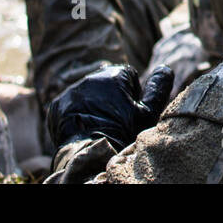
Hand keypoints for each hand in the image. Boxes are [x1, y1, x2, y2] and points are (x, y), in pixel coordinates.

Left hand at [46, 64, 173, 150]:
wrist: (91, 155)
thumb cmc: (123, 134)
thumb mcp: (148, 113)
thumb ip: (158, 88)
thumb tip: (164, 68)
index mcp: (114, 74)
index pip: (129, 75)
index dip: (133, 94)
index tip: (131, 111)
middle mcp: (90, 77)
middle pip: (107, 83)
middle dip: (113, 97)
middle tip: (116, 119)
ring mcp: (72, 91)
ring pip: (89, 93)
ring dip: (95, 105)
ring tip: (100, 125)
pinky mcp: (58, 105)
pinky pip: (71, 104)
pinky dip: (77, 114)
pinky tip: (85, 128)